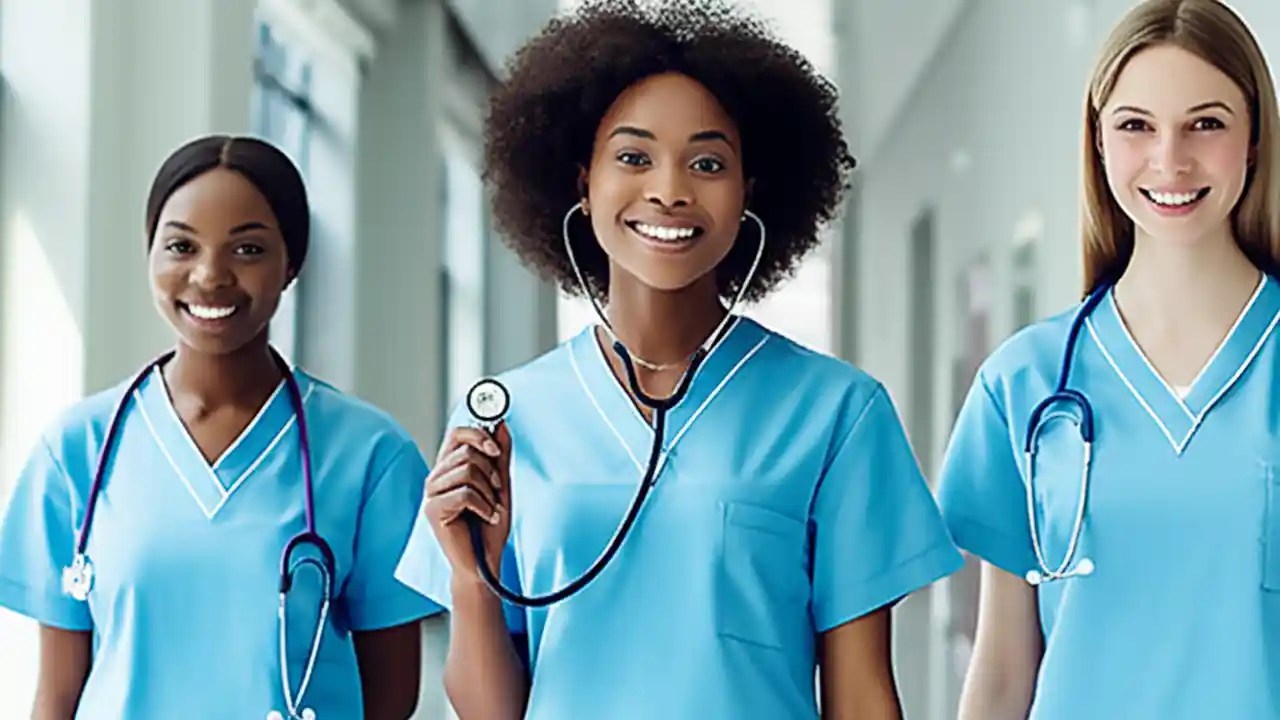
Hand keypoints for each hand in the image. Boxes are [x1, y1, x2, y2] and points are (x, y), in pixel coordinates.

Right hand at [422, 422, 512, 585]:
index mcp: (449, 468)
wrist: (485, 561)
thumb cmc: (489, 526)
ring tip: (491, 507)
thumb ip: (499, 455)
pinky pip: (464, 494)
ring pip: (466, 471)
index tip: (496, 450)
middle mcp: (436, 477)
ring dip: (489, 491)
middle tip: (497, 490)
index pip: (457, 433)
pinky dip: (484, 506)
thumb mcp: (501, 484)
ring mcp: (432, 493)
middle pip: (466, 451)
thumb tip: (501, 424)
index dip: (478, 434)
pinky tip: (487, 517)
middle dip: (491, 470)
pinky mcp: (433, 510)